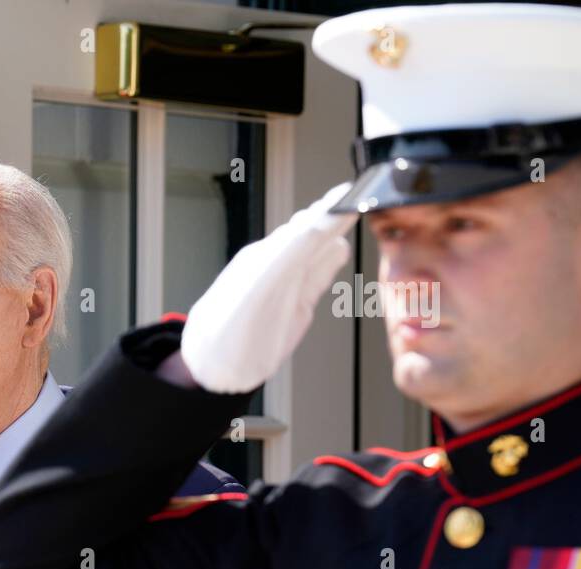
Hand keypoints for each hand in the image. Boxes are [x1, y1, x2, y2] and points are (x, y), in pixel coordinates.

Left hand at [180, 182, 357, 393]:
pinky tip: (340, 248)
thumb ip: (293, 250)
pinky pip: (318, 274)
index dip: (331, 207)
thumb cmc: (227, 330)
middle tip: (366, 193)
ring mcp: (289, 283)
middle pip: (315, 229)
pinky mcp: (297, 303)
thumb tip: (324, 216)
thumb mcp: (261, 285)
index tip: (356, 189)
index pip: (307, 223)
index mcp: (268, 255)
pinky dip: (331, 258)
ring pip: (319, 249)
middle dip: (337, 212)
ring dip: (336, 230)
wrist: (214, 368)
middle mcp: (278, 264)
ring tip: (356, 209)